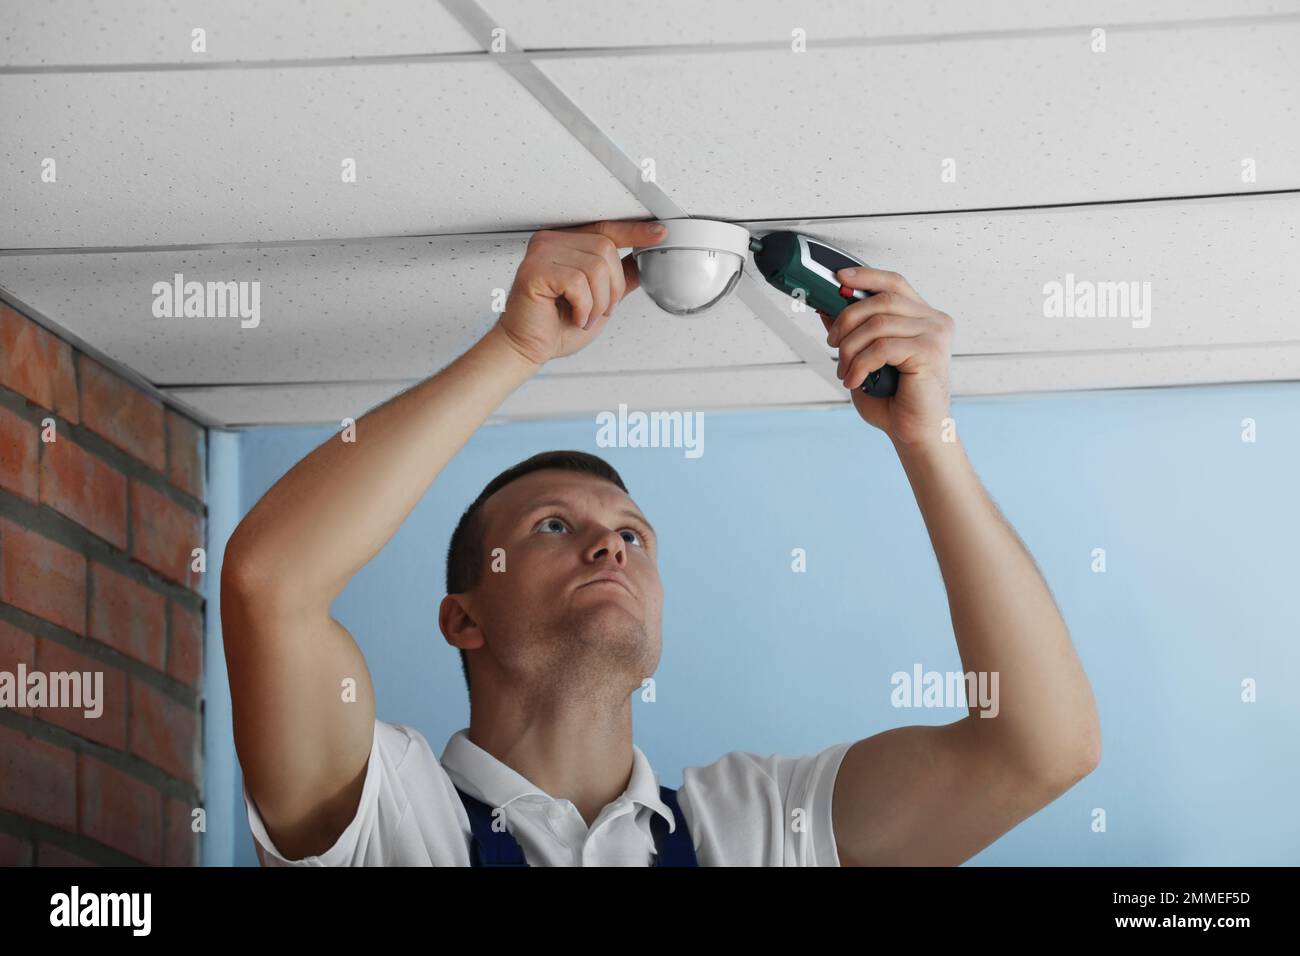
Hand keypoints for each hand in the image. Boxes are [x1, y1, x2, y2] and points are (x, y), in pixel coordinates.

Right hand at [495, 219, 666, 366]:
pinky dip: (584, 307)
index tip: (659, 234)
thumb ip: (619, 279)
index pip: (606, 229)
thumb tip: (642, 262)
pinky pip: (578, 282)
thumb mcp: (600, 300)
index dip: (634, 232)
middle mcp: (550, 242)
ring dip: (598, 301)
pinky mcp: (534, 270)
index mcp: (564, 243)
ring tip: (585, 315)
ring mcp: (540, 253)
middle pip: (606, 248)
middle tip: (599, 310)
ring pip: (595, 266)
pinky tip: (574, 316)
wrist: (527, 348)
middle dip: (612, 288)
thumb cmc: (554, 327)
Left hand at [818, 268, 953, 446]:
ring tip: (844, 369)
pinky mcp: (930, 352)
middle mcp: (933, 321)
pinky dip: (860, 364)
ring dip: (850, 348)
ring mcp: (935, 335)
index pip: (894, 284)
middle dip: (847, 318)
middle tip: (832, 342)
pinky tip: (855, 380)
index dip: (865, 277)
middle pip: (882, 300)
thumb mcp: (864, 359)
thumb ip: (852, 333)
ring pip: (878, 324)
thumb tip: (827, 309)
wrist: (915, 433)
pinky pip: (882, 347)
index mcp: (922, 318)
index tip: (838, 278)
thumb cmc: (894, 400)